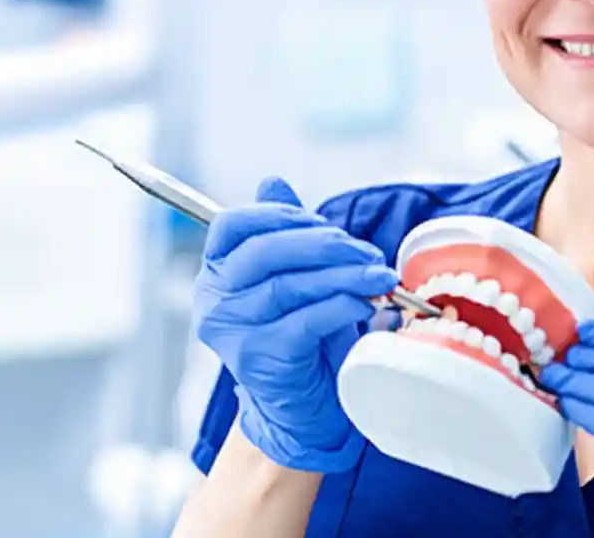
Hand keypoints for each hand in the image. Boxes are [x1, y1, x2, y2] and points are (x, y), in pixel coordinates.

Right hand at [193, 177, 399, 472]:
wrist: (303, 411)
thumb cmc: (302, 338)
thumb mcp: (295, 278)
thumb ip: (285, 232)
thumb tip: (273, 182)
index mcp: (216, 272)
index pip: (232, 225)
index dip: (280, 216)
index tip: (324, 224)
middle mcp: (214, 300)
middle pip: (264, 251)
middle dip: (324, 244)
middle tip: (367, 252)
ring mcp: (232, 331)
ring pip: (288, 285)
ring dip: (343, 274)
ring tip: (380, 277)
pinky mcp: (259, 358)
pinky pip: (304, 320)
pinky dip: (340, 306)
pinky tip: (364, 305)